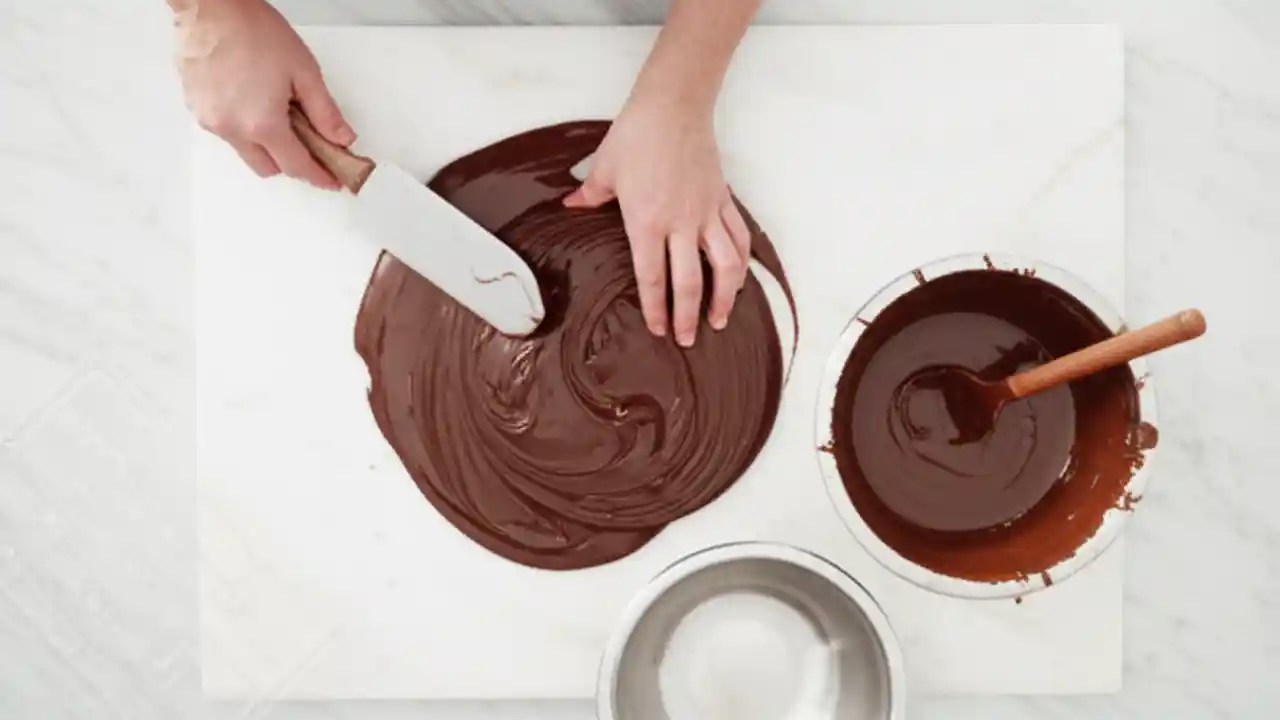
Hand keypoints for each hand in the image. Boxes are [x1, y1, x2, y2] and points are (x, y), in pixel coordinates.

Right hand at [174, 0, 353, 188]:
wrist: (210, 7)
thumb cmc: (254, 31)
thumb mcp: (304, 72)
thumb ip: (325, 112)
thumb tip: (341, 139)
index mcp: (262, 124)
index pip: (296, 166)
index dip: (318, 176)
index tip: (331, 180)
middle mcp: (232, 130)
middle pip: (268, 167)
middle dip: (290, 162)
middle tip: (308, 143)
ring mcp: (210, 121)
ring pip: (245, 152)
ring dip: (264, 144)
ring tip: (278, 112)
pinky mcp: (196, 108)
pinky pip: (226, 131)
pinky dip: (243, 127)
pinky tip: (252, 101)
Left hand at [564, 97, 750, 346]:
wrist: (674, 106)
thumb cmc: (637, 135)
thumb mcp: (604, 168)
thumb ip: (590, 195)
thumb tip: (571, 206)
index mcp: (646, 222)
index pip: (652, 277)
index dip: (656, 308)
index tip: (658, 329)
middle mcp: (681, 224)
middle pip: (690, 282)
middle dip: (689, 315)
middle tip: (688, 339)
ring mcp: (707, 213)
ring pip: (725, 266)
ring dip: (725, 297)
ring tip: (720, 319)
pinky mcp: (723, 200)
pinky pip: (738, 238)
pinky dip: (742, 262)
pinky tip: (739, 280)